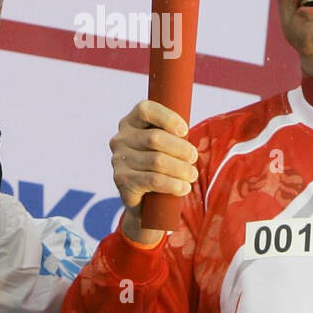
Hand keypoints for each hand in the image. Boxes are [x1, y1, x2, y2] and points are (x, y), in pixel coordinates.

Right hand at [110, 100, 197, 247]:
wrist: (144, 203)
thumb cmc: (160, 167)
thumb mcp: (164, 146)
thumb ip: (172, 134)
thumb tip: (186, 132)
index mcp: (130, 123)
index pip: (145, 109)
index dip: (168, 117)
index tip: (185, 130)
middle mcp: (120, 140)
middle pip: (155, 138)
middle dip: (181, 148)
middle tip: (194, 158)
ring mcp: (118, 161)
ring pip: (157, 161)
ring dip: (181, 169)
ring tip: (192, 175)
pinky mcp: (122, 181)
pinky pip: (153, 181)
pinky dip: (173, 184)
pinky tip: (184, 188)